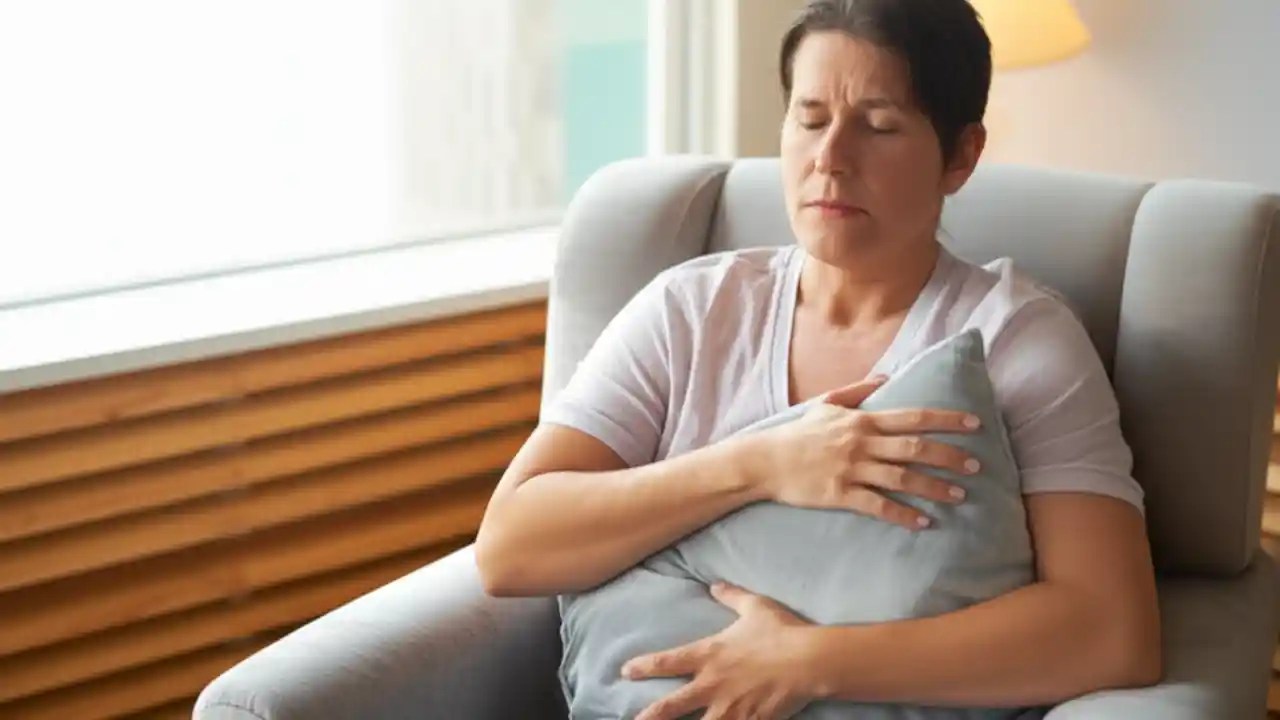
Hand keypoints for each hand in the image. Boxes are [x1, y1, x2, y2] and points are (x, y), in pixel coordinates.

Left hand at [623, 582, 817, 719]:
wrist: (809, 660)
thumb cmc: (781, 631)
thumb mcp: (754, 607)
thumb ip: (731, 596)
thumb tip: (715, 585)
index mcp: (710, 655)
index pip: (667, 662)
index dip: (644, 666)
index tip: (627, 671)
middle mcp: (712, 684)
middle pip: (671, 706)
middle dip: (650, 716)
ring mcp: (729, 708)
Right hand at [754, 375, 982, 529]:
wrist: (764, 461)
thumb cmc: (796, 433)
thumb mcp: (825, 404)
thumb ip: (858, 391)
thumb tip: (887, 378)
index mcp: (862, 420)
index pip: (914, 417)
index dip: (947, 420)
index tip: (975, 424)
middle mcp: (861, 443)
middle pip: (915, 448)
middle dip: (950, 456)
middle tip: (976, 466)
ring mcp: (851, 469)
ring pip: (902, 478)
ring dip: (934, 487)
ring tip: (959, 496)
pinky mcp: (840, 494)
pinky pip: (878, 506)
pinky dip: (903, 514)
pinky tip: (923, 522)